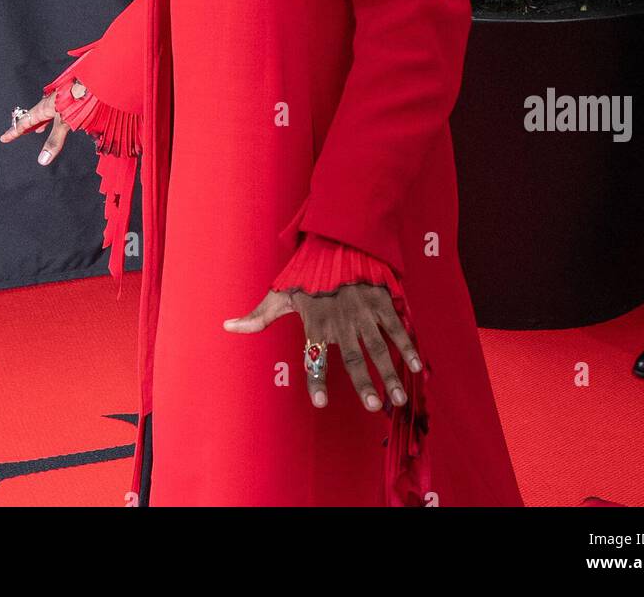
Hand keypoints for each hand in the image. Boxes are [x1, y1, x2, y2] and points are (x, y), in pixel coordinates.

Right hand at [0, 91, 74, 164]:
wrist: (90, 80)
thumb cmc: (77, 96)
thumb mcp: (63, 122)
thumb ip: (54, 140)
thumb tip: (43, 159)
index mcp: (43, 108)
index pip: (24, 123)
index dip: (14, 132)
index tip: (4, 138)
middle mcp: (49, 104)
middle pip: (33, 118)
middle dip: (25, 126)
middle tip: (16, 133)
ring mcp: (58, 101)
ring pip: (45, 114)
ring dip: (40, 123)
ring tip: (38, 130)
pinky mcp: (68, 99)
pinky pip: (56, 111)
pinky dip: (53, 118)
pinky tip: (58, 120)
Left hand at [223, 283, 421, 411]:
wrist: (336, 237)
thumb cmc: (307, 271)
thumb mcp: (280, 293)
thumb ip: (258, 316)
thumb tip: (227, 327)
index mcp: (316, 322)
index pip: (314, 357)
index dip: (316, 380)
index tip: (320, 403)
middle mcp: (341, 320)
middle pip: (353, 357)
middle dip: (364, 383)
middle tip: (374, 406)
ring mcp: (364, 311)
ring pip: (379, 347)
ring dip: (390, 373)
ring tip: (399, 398)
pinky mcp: (382, 300)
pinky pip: (396, 327)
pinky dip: (408, 346)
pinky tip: (416, 367)